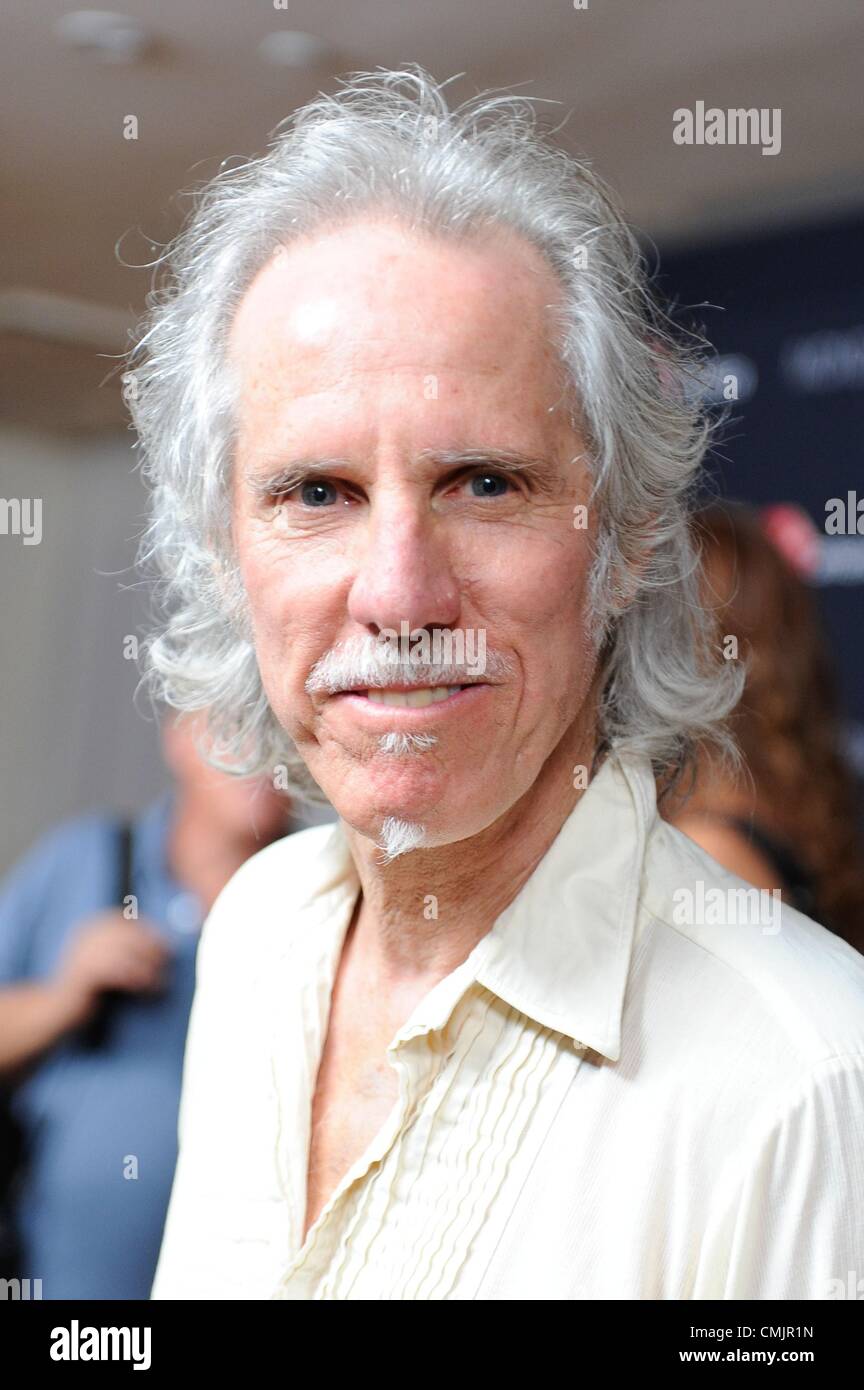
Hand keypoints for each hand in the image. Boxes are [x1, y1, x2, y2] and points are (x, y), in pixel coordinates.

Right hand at [54, 911, 171, 1019]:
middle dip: (151, 948)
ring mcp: (83, 952)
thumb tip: (163, 941)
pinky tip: (147, 989)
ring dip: (148, 967)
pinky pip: (119, 971)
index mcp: (91, 927)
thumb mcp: (106, 960)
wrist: (57, 1010)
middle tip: (167, 963)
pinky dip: (137, 979)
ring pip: (126, 953)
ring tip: (160, 981)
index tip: (166, 944)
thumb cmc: (89, 987)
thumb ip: (125, 948)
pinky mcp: (84, 972)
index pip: (125, 921)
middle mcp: (86, 935)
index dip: (148, 931)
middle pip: (128, 935)